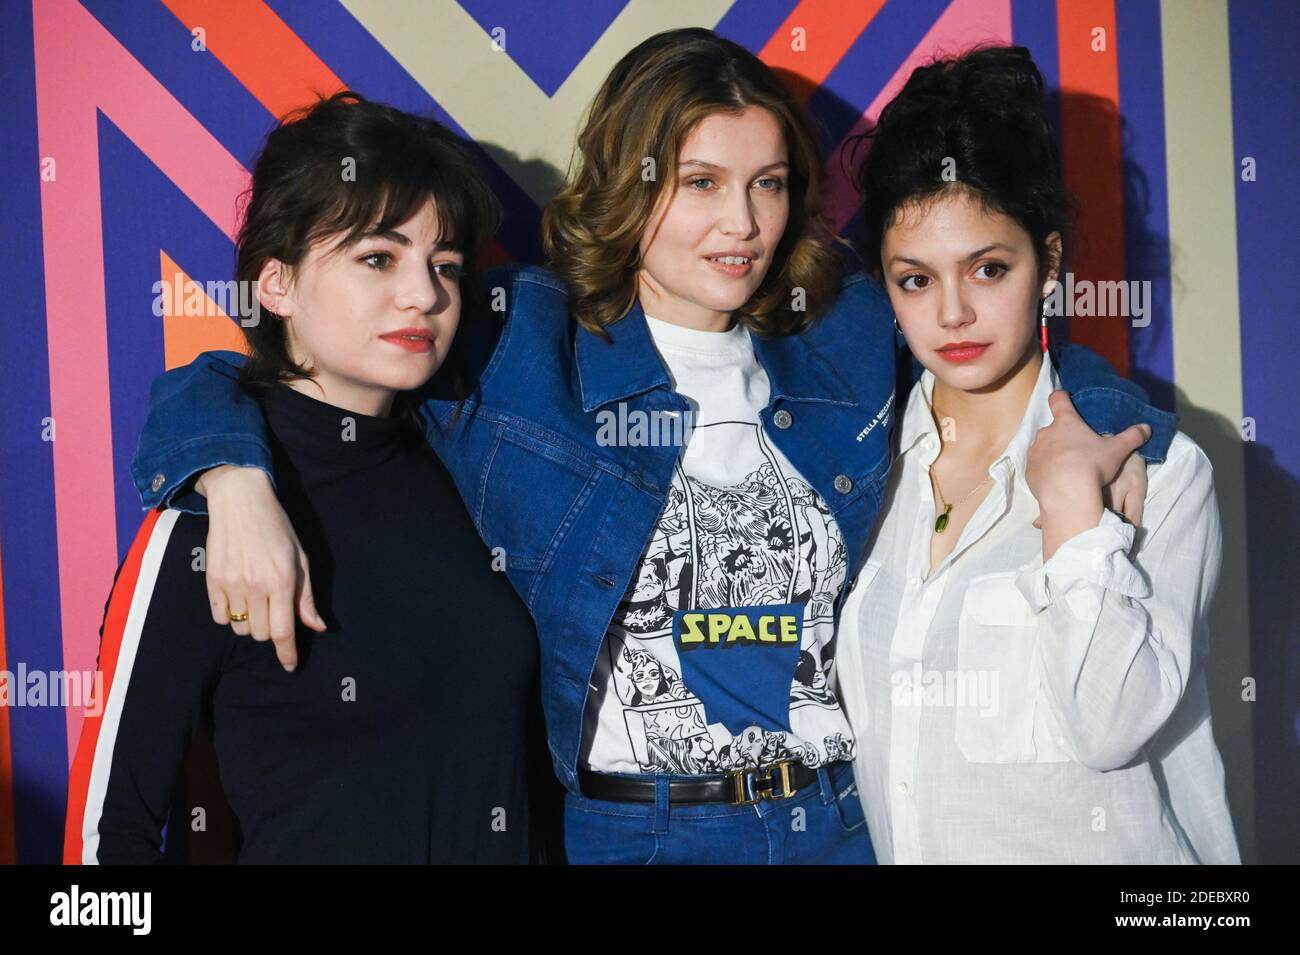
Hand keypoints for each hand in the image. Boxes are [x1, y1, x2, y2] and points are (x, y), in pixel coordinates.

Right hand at [197, 465, 326, 669]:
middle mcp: (256, 586)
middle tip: (272, 608)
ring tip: (254, 599)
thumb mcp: (300, 558)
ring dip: (249, 623)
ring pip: (240, 629)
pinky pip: (220, 617)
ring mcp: (231, 584)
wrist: (240, 500)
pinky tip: (237, 598)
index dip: (287, 653)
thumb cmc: (276, 527)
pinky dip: (229, 616)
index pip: (283, 630)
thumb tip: (317, 626)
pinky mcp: (212, 580)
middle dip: (268, 630)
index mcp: (282, 580)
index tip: (290, 665)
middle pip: (260, 634)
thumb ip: (306, 596)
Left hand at [1027, 392, 1150, 558]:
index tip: (1066, 398)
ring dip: (1053, 453)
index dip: (1062, 397)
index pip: (1058, 399)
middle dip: (1063, 435)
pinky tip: (1058, 481)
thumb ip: (1132, 437)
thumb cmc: (1092, 466)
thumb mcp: (1117, 451)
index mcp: (1065, 422)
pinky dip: (1046, 471)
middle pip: (1053, 428)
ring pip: (1043, 448)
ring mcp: (1034, 452)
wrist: (1068, 495)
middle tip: (1078, 447)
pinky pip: (1037, 467)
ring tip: (1068, 467)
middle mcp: (1045, 433)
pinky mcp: (1029, 471)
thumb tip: (1147, 427)